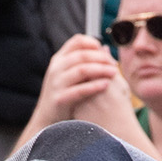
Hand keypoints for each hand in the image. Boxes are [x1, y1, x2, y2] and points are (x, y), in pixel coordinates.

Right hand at [20, 36, 139, 152]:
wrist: (47, 119)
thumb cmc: (64, 95)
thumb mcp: (69, 74)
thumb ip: (82, 61)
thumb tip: (105, 48)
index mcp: (58, 59)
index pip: (77, 41)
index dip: (94, 43)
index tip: (106, 52)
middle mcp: (55, 68)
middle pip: (82, 54)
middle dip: (101, 58)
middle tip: (114, 63)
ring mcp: (56, 83)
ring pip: (82, 69)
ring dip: (101, 70)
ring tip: (114, 73)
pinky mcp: (60, 99)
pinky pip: (80, 89)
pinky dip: (94, 86)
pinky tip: (106, 85)